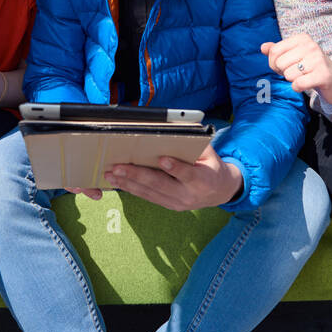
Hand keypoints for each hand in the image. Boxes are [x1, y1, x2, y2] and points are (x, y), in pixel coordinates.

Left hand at [102, 144, 243, 210]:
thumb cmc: (212, 166)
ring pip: (149, 193)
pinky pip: (147, 197)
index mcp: (203, 180)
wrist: (220, 191)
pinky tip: (117, 182)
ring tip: (110, 175)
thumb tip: (180, 126)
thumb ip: (195, 142)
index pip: (188, 174)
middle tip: (118, 167)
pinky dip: (131, 188)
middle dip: (137, 175)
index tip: (162, 159)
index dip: (175, 168)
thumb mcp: (210, 153)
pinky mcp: (168, 205)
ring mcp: (177, 203)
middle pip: (161, 185)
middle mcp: (189, 195)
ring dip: (127, 183)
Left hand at [261, 33, 331, 105]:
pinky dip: (298, 87)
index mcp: (302, 38)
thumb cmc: (309, 66)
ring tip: (304, 76)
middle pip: (279, 63)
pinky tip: (307, 84)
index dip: (274, 63)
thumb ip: (277, 50)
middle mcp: (311, 46)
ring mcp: (318, 60)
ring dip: (293, 80)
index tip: (285, 66)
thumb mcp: (293, 55)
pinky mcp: (323, 75)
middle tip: (297, 73)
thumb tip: (263, 47)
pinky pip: (298, 84)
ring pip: (288, 75)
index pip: (274, 51)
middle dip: (284, 72)